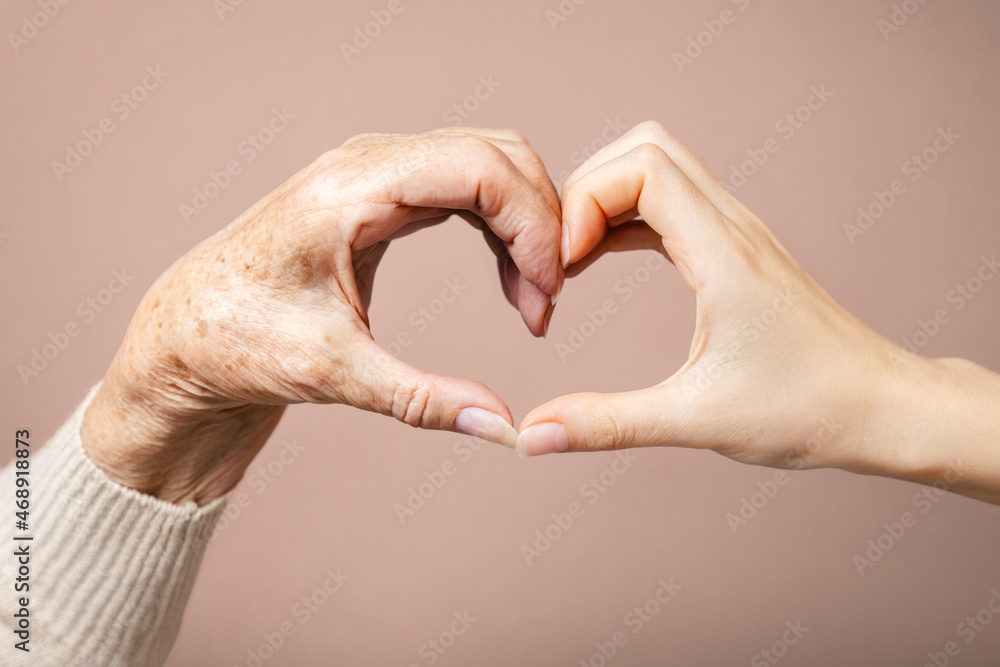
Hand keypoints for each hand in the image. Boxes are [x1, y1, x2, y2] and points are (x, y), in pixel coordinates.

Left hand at [82, 128, 562, 504]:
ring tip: (531, 302)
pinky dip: (502, 228)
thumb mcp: (330, 374)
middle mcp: (368, 163)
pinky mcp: (384, 194)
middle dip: (540, 223)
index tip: (548, 294)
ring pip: (489, 164)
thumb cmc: (238, 344)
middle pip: (497, 155)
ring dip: (525, 225)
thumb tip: (502, 429)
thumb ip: (421, 400)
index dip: (534, 224)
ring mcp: (377, 172)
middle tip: (547, 304)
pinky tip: (509, 282)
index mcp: (351, 187)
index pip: (479, 167)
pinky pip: (468, 187)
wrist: (188, 337)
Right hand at [517, 122, 999, 504]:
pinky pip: (669, 204)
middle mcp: (733, 227)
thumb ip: (607, 425)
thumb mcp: (697, 421)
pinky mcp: (736, 251)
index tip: (564, 266)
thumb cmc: (809, 410)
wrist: (883, 408)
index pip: (642, 167)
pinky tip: (601, 262)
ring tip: (572, 262)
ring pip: (657, 167)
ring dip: (604, 200)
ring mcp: (737, 233)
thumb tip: (532, 435)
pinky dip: (625, 218)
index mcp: (724, 254)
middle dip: (586, 189)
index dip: (585, 201)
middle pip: (644, 148)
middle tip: (560, 256)